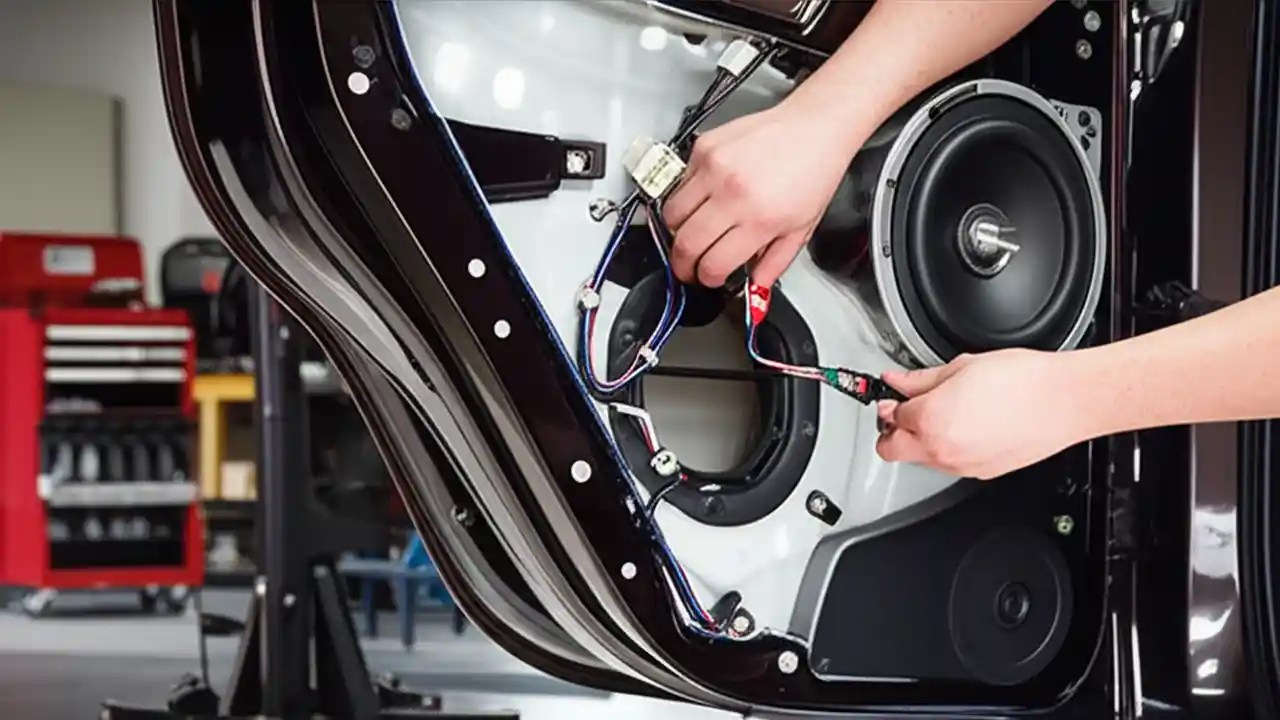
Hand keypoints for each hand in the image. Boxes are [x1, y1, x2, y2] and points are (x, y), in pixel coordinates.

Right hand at [661, 102, 860, 287]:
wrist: (815, 125)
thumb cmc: (814, 171)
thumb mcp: (802, 229)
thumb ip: (774, 264)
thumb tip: (754, 289)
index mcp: (760, 219)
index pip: (713, 264)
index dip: (706, 278)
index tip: (707, 277)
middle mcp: (732, 193)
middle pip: (685, 244)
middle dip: (683, 264)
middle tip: (688, 266)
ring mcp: (714, 168)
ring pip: (672, 215)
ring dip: (678, 231)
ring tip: (694, 232)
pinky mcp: (704, 148)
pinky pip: (678, 184)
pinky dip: (686, 197)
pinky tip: (705, 198)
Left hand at [875, 349, 1093, 479]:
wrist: (1065, 401)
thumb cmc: (1024, 381)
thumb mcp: (962, 367)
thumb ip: (921, 379)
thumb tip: (898, 381)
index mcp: (931, 418)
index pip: (889, 416)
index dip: (888, 402)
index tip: (892, 395)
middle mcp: (942, 449)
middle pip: (891, 450)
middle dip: (891, 431)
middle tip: (901, 411)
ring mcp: (962, 466)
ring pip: (919, 460)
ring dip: (919, 441)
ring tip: (940, 414)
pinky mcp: (981, 473)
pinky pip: (948, 465)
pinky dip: (946, 449)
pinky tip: (963, 427)